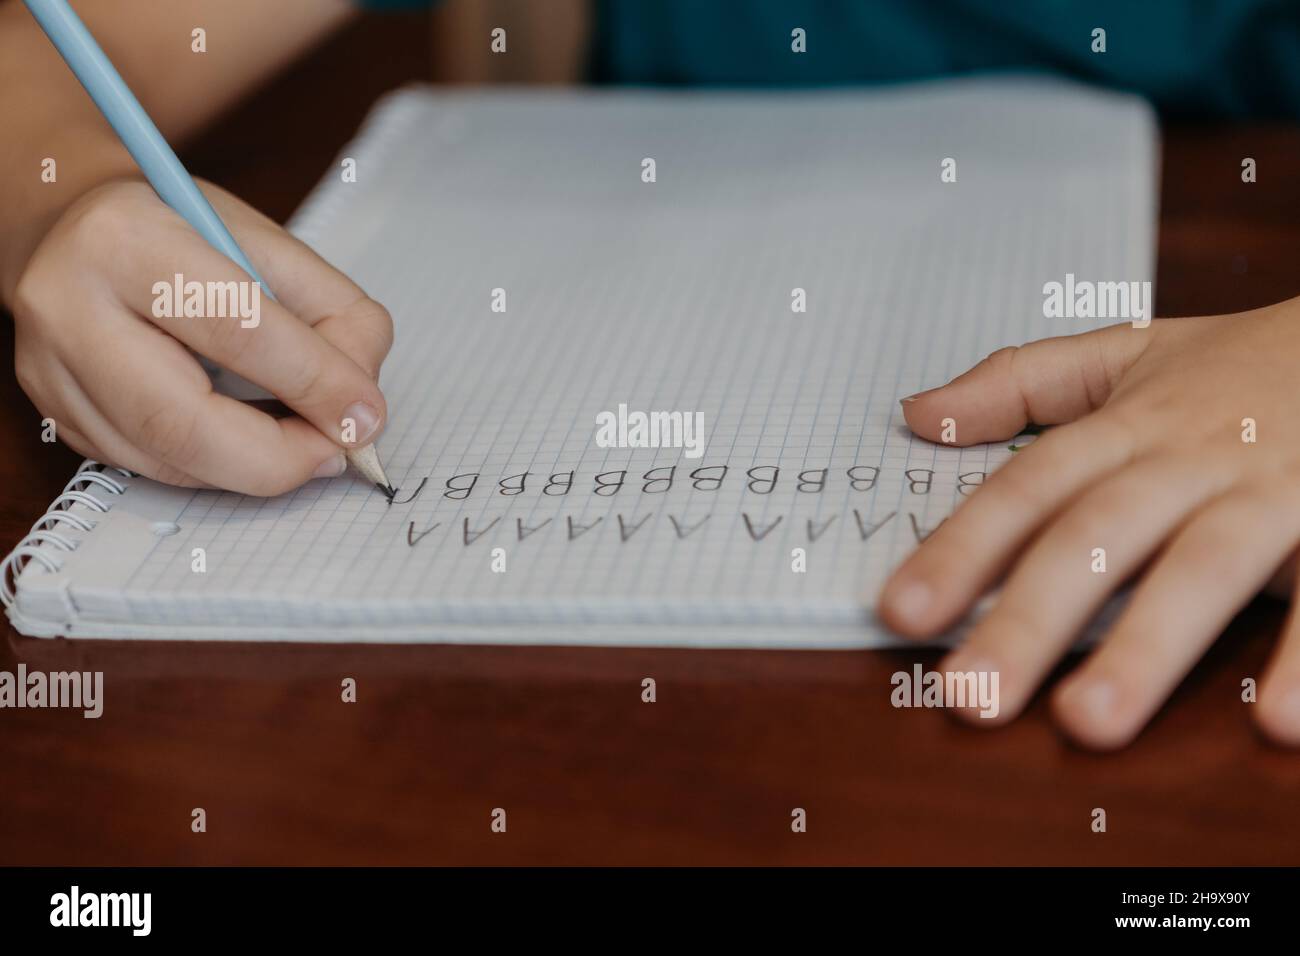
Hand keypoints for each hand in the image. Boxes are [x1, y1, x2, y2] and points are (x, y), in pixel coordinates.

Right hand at [9, 177, 392, 494]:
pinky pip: (154, 469)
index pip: (235, 326)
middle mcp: (69, 309)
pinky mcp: (57, 416)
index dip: (314, 381)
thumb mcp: (267, 243)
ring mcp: (51, 372)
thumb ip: (333, 314)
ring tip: (306, 446)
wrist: (70, 226)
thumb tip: (360, 405)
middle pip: (182, 421)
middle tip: (338, 452)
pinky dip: (221, 469)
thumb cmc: (180, 231)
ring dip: (256, 469)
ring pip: (168, 461)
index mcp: (126, 239)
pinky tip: (253, 443)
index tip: (366, 414)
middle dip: (280, 456)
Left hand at [878, 299, 1299, 748]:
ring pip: (1202, 568)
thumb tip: (913, 413)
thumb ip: (1019, 382)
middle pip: (1097, 536)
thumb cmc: (1238, 367)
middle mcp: (1191, 458)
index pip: (1027, 487)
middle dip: (1029, 617)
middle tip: (970, 695)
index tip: (900, 611)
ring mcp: (1275, 491)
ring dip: (1145, 647)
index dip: (961, 547)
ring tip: (1087, 722)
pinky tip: (1276, 720)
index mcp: (1130, 425)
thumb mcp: (1127, 354)